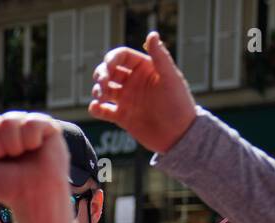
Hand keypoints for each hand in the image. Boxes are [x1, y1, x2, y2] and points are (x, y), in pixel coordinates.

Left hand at [0, 111, 69, 206]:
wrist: (31, 197)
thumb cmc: (2, 186)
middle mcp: (2, 126)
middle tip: (5, 160)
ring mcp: (22, 123)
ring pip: (8, 120)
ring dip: (12, 146)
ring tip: (19, 156)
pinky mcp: (44, 124)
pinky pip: (31, 123)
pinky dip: (31, 141)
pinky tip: (35, 148)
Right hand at [88, 31, 196, 153]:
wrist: (178, 135)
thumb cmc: (179, 104)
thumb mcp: (170, 78)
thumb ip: (160, 56)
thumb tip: (151, 34)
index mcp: (145, 69)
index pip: (122, 57)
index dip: (112, 59)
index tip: (108, 67)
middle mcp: (133, 82)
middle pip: (109, 72)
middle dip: (101, 75)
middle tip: (102, 84)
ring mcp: (126, 99)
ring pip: (104, 90)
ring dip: (97, 90)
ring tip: (100, 96)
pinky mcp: (122, 117)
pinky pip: (103, 110)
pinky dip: (95, 108)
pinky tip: (95, 108)